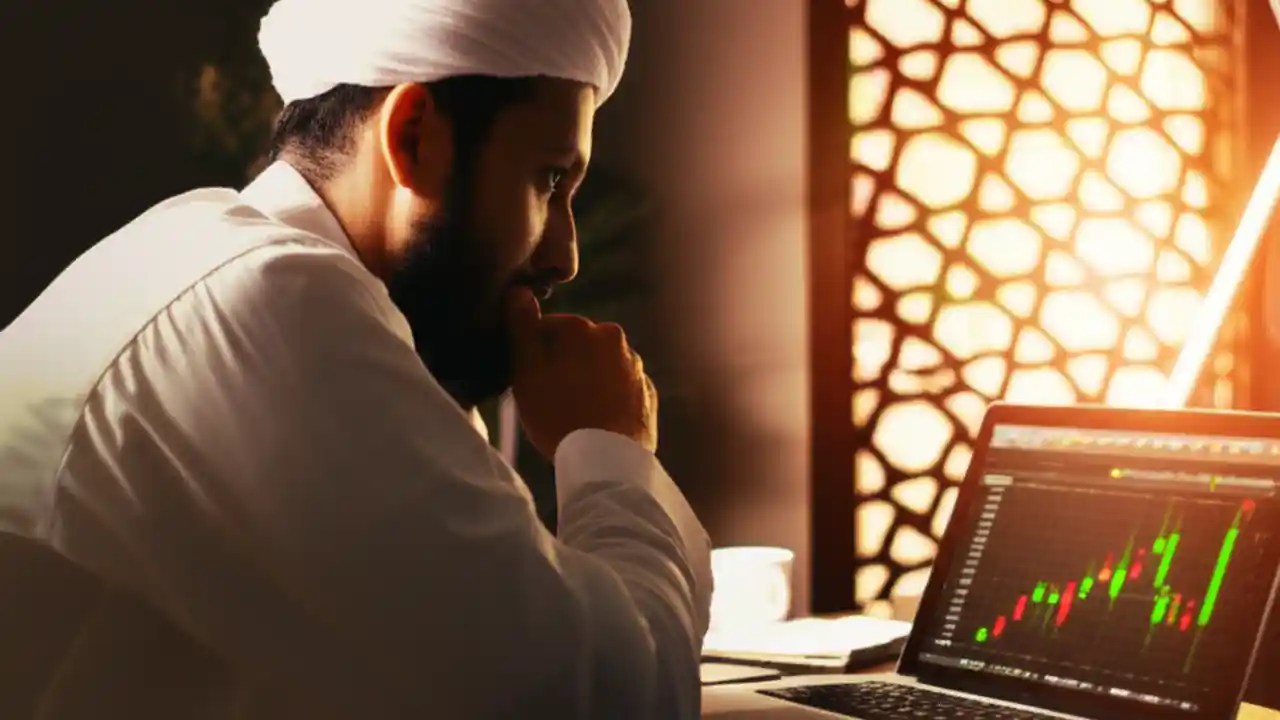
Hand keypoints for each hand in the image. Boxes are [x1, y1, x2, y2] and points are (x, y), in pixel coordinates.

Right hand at [506, 287, 657, 457]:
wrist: (606, 460)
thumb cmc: (557, 414)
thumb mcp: (526, 371)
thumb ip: (521, 328)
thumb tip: (518, 291)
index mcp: (582, 327)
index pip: (547, 328)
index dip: (533, 352)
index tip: (529, 378)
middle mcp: (614, 338)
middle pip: (578, 345)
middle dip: (564, 363)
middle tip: (549, 397)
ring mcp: (635, 366)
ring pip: (601, 365)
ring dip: (588, 378)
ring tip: (573, 411)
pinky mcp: (647, 393)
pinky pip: (621, 387)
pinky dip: (609, 396)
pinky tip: (596, 418)